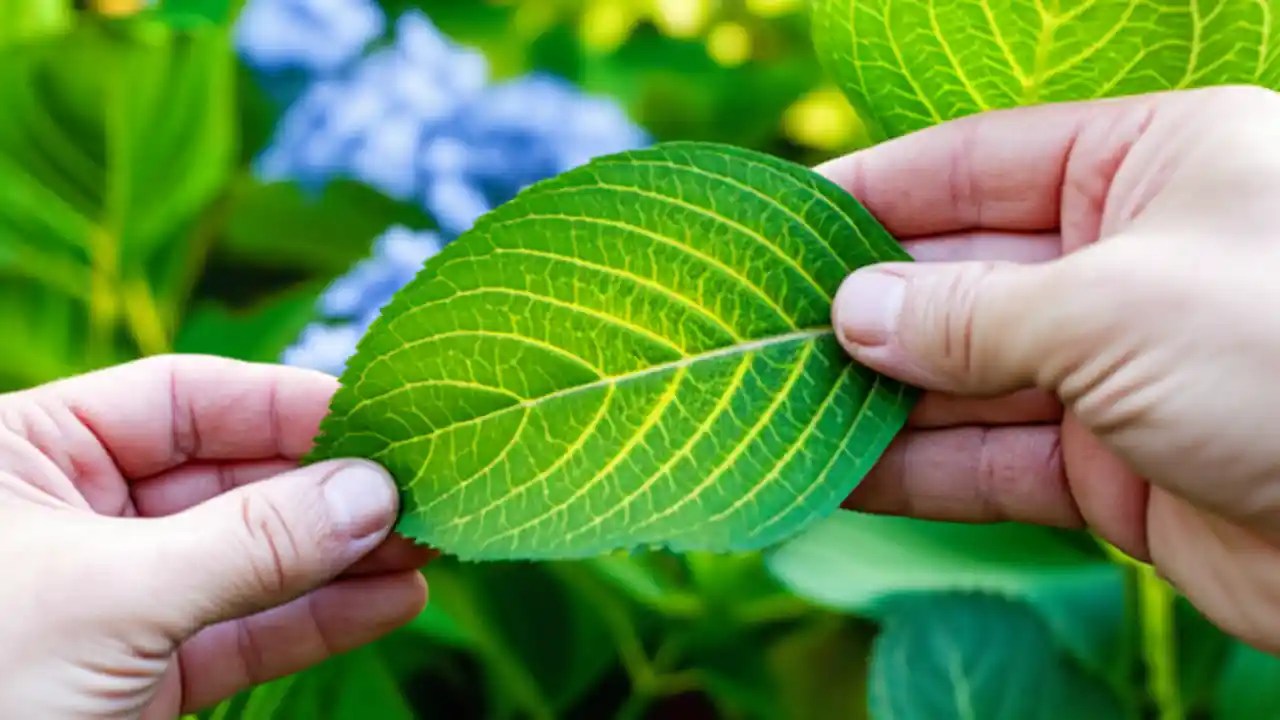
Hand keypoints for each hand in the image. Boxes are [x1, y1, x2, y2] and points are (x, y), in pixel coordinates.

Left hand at [0, 356, 433, 718]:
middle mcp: (75, 514)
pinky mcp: (141, 675)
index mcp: (29, 451)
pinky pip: (244, 632)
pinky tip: (391, 599)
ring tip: (429, 544)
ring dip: (341, 556)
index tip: (381, 419)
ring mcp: (115, 597)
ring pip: (249, 560)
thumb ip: (249, 541)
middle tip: (424, 489)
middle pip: (231, 478)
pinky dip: (318, 619)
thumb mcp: (110, 598)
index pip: (183, 398)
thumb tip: (372, 492)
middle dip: (329, 490)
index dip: (286, 405)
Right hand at [822, 85, 1279, 651]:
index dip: (869, 192)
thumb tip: (851, 311)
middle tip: (751, 331)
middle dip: (858, 307)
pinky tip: (838, 471)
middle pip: (957, 276)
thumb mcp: (1116, 306)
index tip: (776, 221)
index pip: (971, 165)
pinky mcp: (1116, 468)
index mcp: (1147, 165)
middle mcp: (1126, 260)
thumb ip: (969, 313)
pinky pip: (990, 461)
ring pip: (963, 378)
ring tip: (771, 406)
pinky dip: (917, 471)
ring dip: (874, 397)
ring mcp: (1118, 369)